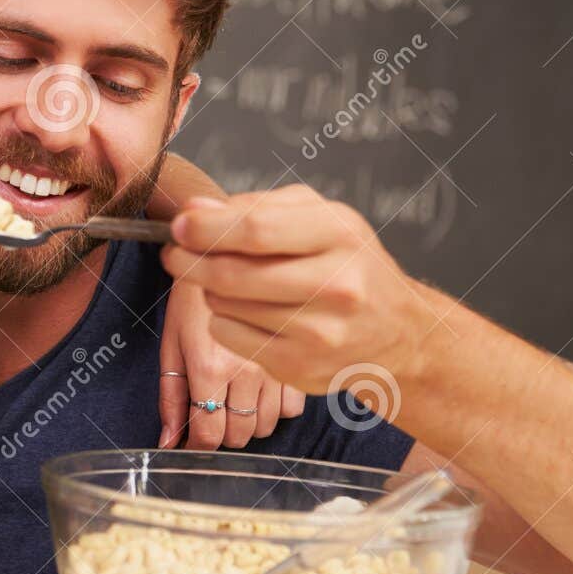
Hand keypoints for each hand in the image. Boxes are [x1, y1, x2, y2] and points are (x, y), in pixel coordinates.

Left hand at [160, 277, 304, 448]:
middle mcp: (246, 372)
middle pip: (239, 435)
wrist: (231, 257)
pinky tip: (262, 390)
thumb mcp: (171, 344)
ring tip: (235, 399)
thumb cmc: (193, 299)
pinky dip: (276, 407)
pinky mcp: (297, 358)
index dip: (197, 445)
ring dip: (248, 422)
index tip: (192, 440)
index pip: (209, 435)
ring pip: (267, 425)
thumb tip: (167, 441)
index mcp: (209, 367)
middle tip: (212, 413)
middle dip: (221, 432)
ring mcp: (276, 366)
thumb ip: (170, 397)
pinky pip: (293, 408)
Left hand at [162, 187, 430, 393]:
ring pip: (225, 305)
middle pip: (232, 273)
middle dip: (189, 261)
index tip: (178, 225)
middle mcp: (336, 285)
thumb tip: (194, 210)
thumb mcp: (320, 218)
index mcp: (340, 235)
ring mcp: (319, 332)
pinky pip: (229, 337)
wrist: (398, 332)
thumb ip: (257, 207)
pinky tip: (247, 313)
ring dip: (211, 290)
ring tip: (231, 282)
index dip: (205, 228)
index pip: (256, 229)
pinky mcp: (299, 366)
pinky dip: (224, 321)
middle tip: (174, 254)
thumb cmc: (349, 264)